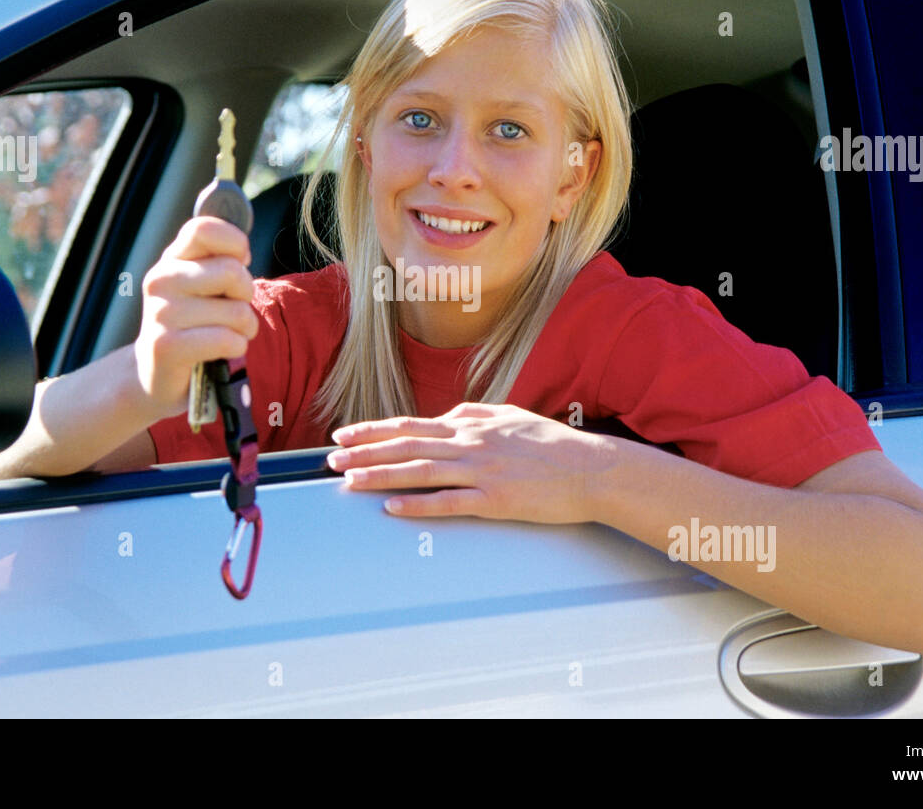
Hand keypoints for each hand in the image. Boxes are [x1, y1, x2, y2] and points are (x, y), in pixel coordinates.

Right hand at [132, 216, 259, 418]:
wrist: (155, 374)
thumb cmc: (193, 325)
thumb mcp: (203, 286)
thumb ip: (220, 261)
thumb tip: (242, 249)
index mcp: (172, 259)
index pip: (204, 229)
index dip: (234, 242)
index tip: (239, 262)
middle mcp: (161, 280)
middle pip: (232, 271)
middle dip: (246, 295)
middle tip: (234, 309)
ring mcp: (160, 313)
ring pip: (236, 311)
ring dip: (245, 328)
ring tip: (227, 334)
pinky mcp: (166, 346)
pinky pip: (226, 339)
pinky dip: (237, 347)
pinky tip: (223, 351)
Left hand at [326, 403, 616, 522]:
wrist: (591, 468)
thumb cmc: (551, 444)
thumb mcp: (509, 416)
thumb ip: (474, 414)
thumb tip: (446, 415)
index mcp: (471, 425)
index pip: (410, 425)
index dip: (373, 431)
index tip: (344, 436)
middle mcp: (470, 444)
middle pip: (407, 447)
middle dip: (364, 453)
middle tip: (331, 460)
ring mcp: (482, 472)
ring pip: (420, 472)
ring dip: (380, 476)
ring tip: (349, 481)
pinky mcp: (496, 501)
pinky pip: (450, 503)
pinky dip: (419, 505)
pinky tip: (392, 508)